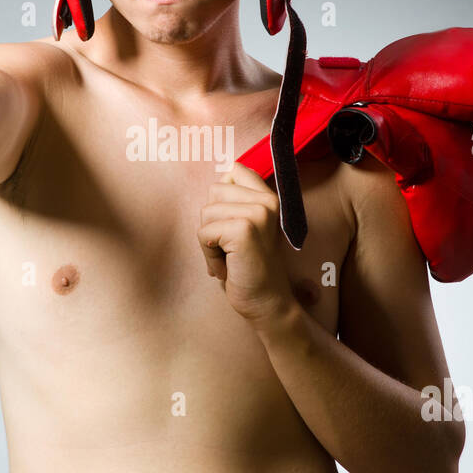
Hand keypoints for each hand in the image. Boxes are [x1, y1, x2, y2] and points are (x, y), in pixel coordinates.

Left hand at [197, 161, 296, 325]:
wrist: (267, 302)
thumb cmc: (249, 267)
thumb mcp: (246, 227)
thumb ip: (236, 202)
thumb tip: (219, 178)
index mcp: (269, 197)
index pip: (235, 170)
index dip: (222, 197)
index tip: (232, 224)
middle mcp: (267, 201)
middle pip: (213, 191)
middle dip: (212, 222)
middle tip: (230, 246)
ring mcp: (257, 214)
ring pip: (206, 212)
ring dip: (208, 242)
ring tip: (230, 258)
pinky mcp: (244, 231)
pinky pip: (204, 233)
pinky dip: (208, 256)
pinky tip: (227, 267)